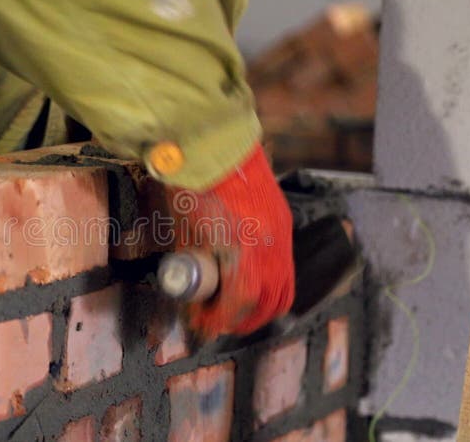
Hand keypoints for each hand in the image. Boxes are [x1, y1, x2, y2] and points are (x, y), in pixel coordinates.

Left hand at [166, 143, 294, 337]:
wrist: (214, 144)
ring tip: (236, 310)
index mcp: (242, 249)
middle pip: (267, 304)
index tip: (203, 325)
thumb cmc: (192, 186)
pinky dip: (270, 285)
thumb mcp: (184, 233)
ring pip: (283, 291)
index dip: (220, 320)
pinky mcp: (283, 223)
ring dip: (260, 309)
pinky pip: (285, 268)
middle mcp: (269, 246)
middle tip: (218, 323)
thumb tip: (191, 294)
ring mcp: (281, 234)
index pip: (240, 302)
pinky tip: (250, 283)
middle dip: (241, 321)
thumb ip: (192, 267)